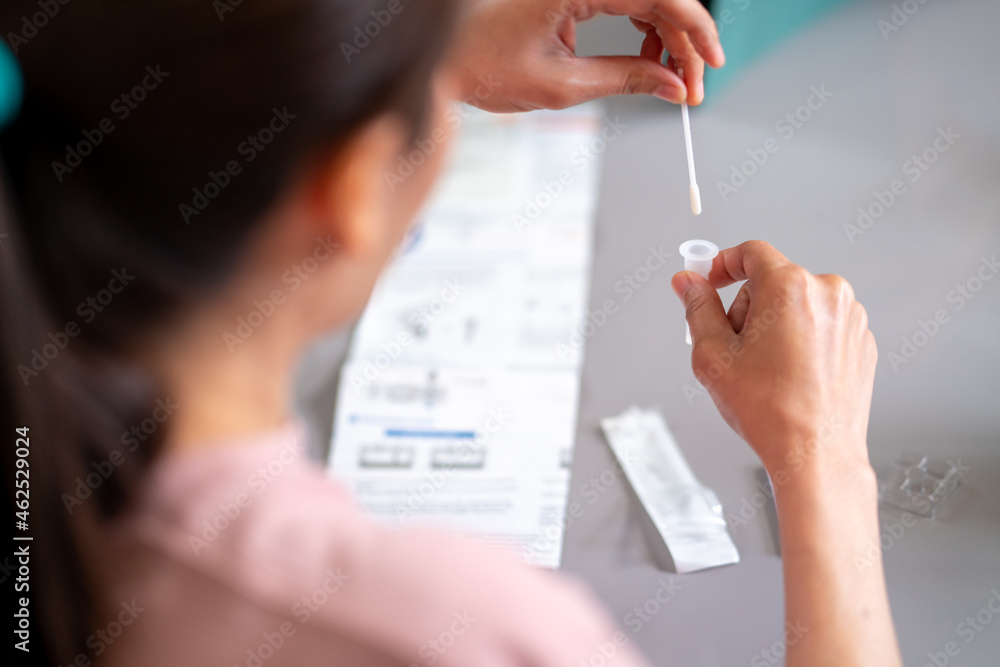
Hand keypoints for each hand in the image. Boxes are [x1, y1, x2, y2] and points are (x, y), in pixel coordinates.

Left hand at [447, 0, 724, 111]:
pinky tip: (647, 56)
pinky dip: (643, 26)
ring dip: (666, 34)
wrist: (440, 57)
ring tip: (669, 77)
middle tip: (690, 87)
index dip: (695, 30)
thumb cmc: (483, 66)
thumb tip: (671, 86)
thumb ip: (625, 79)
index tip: (710, 64)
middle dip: (683, 40)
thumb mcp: (562, 84)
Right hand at [670, 241, 877, 478]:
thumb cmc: (770, 411)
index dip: (723, 264)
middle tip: (736, 349)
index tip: (710, 281)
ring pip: (798, 304)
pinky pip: (821, 326)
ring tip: (766, 369)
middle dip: (748, 308)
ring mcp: (851, 318)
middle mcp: (828, 294)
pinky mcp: (861, 341)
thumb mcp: (713, 355)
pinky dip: (802, 341)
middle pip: (772, 281)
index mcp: (790, 288)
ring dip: (775, 325)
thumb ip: (697, 309)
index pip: (751, 252)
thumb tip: (687, 283)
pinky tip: (790, 375)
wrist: (816, 454)